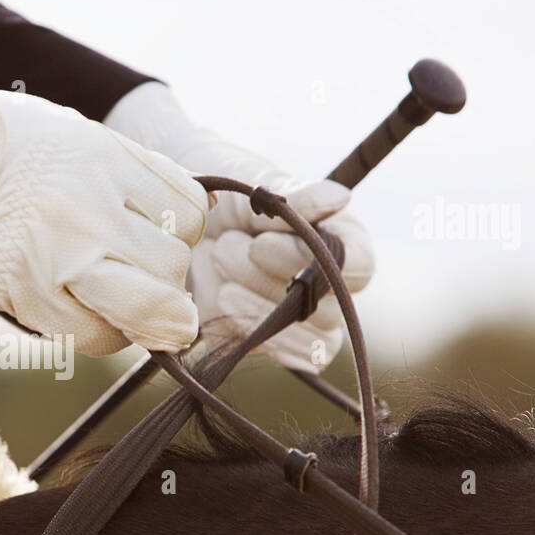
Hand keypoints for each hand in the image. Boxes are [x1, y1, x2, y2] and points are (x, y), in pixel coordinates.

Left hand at [104, 82, 374, 371]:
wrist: (175, 216)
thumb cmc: (228, 189)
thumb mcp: (256, 181)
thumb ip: (295, 195)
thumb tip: (340, 198)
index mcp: (341, 244)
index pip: (358, 268)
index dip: (308, 259)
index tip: (260, 241)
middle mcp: (326, 287)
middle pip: (326, 312)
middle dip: (268, 281)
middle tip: (223, 248)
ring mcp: (295, 320)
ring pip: (299, 339)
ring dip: (252, 309)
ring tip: (214, 265)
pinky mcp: (259, 340)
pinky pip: (263, 352)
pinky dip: (236, 330)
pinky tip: (211, 301)